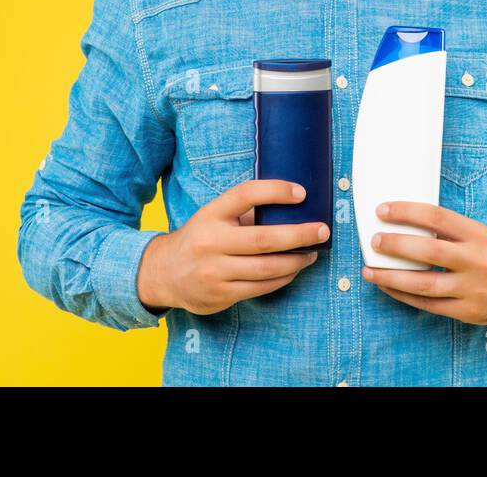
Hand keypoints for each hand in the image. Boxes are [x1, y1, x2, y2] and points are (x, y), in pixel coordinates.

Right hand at [137, 179, 327, 315]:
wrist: (163, 273)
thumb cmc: (199, 238)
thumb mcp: (213, 216)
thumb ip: (244, 212)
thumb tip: (291, 205)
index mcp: (211, 214)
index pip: (246, 195)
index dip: (275, 191)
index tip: (301, 193)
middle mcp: (211, 241)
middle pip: (265, 239)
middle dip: (300, 234)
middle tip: (323, 230)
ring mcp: (215, 271)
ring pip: (267, 267)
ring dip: (297, 260)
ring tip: (312, 252)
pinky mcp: (221, 294)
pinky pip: (262, 287)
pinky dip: (283, 277)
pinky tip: (294, 269)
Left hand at [361, 202, 486, 324]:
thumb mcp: (482, 232)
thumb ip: (451, 232)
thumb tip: (409, 224)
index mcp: (479, 234)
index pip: (438, 218)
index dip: (407, 212)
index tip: (383, 209)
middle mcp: (476, 261)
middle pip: (429, 252)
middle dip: (396, 246)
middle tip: (374, 240)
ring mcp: (473, 289)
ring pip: (425, 285)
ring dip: (393, 278)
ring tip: (370, 271)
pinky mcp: (469, 312)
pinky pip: (430, 306)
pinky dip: (406, 297)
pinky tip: (389, 288)